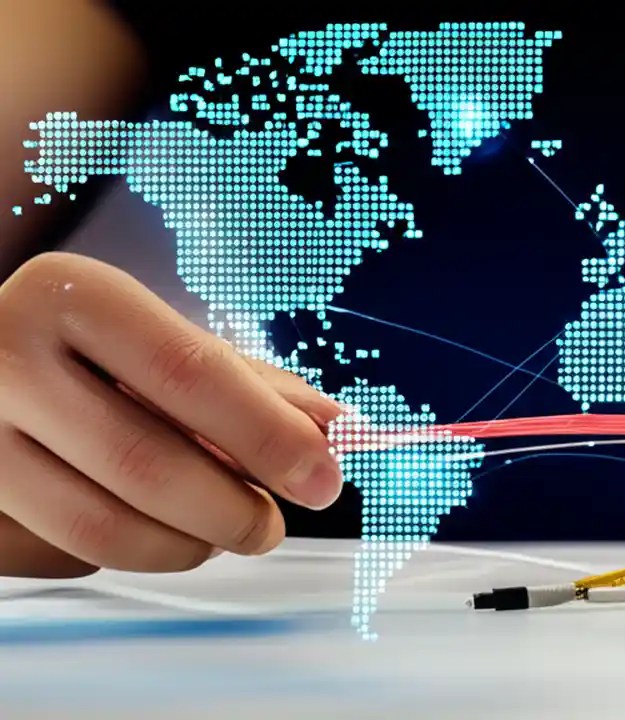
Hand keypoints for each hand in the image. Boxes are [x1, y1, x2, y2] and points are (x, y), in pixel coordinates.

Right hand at [0, 253, 343, 577]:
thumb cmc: (87, 348)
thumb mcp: (163, 338)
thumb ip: (251, 384)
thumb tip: (338, 430)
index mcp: (72, 294)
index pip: (188, 372)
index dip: (267, 435)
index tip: (324, 478)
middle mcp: (4, 358)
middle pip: (144, 464)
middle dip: (232, 511)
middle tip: (270, 524)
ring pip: (100, 528)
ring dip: (185, 546)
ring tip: (217, 532)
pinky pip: (64, 555)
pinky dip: (127, 550)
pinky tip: (145, 524)